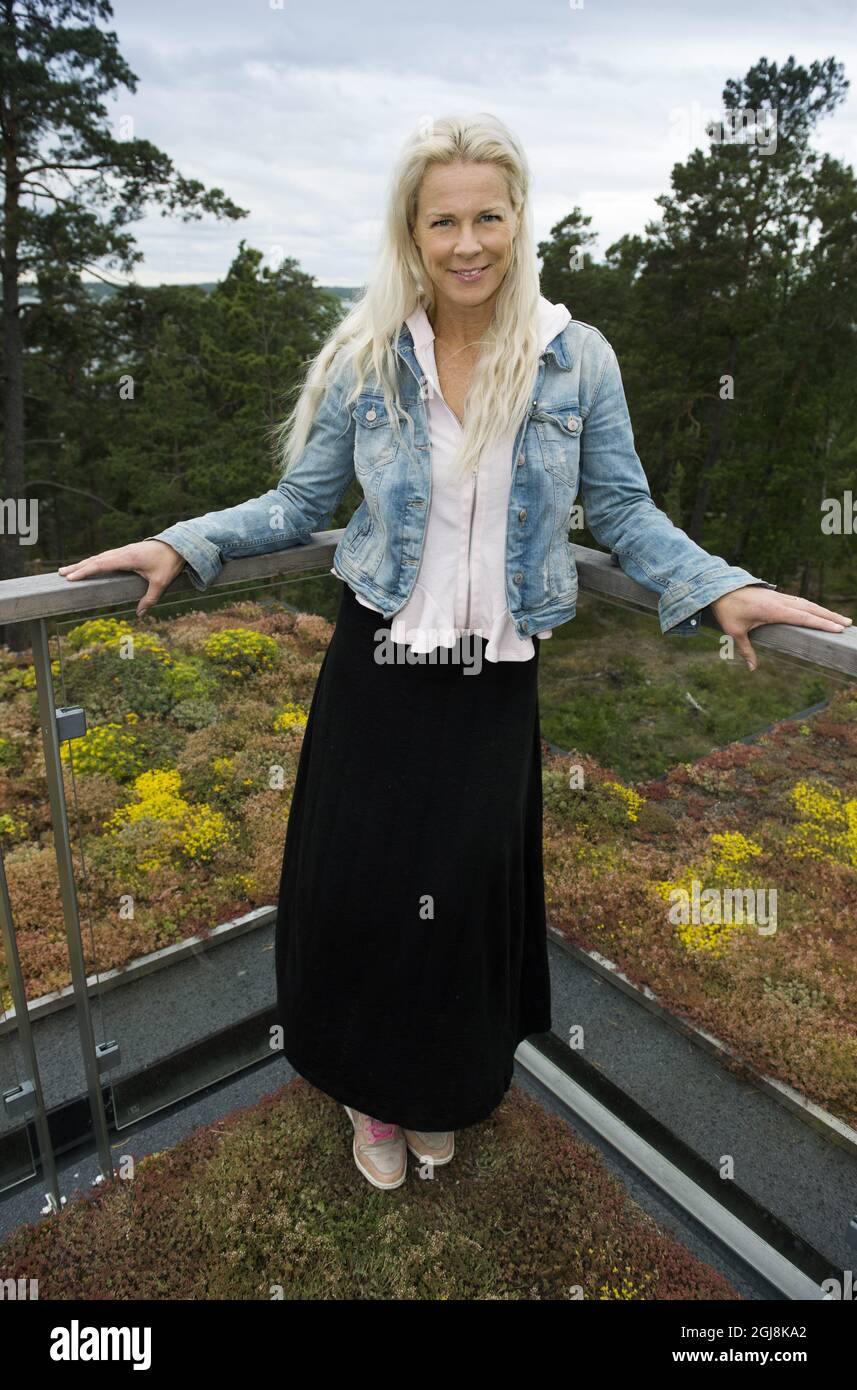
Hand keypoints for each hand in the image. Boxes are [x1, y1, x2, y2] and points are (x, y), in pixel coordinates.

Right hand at [58, 540, 185, 618]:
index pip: (101, 564)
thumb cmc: (169, 563)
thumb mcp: (161, 583)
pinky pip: (106, 557)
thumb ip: (150, 599)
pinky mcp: (126, 552)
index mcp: (127, 558)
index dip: (85, 571)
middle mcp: (122, 552)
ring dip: (84, 564)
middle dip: (77, 567)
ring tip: (68, 571)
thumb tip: (139, 614)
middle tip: (60, 574)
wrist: (179, 545)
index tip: (71, 577)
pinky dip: (94, 562)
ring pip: (99, 557)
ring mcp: (123, 551)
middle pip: (95, 560)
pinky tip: (88, 566)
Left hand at [709, 587, 852, 670]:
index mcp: (774, 610)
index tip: (837, 628)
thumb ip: (746, 650)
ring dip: (822, 610)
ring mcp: (779, 597)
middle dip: (830, 616)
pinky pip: (798, 601)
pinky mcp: (776, 595)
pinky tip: (817, 611)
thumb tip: (752, 669)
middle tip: (848, 624)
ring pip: (806, 603)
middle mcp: (781, 601)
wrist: (719, 587)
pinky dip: (811, 607)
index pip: (804, 617)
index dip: (822, 623)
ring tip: (838, 619)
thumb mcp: (735, 632)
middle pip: (811, 609)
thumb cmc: (727, 610)